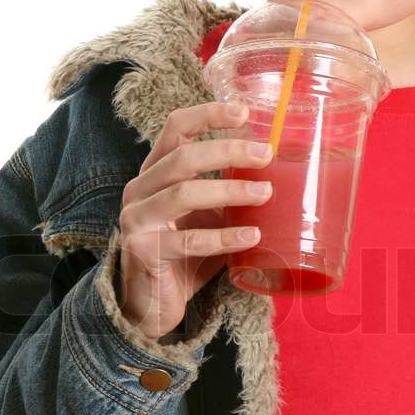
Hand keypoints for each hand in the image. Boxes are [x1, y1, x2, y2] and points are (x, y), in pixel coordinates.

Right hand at [116, 100, 273, 341]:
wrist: (151, 304)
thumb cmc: (183, 255)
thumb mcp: (205, 216)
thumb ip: (227, 193)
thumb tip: (277, 174)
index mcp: (154, 172)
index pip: (175, 128)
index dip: (208, 114)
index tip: (245, 111)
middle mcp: (140, 189)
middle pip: (183, 157)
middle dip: (229, 150)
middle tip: (267, 154)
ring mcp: (136, 219)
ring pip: (184, 193)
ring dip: (230, 191)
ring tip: (266, 194)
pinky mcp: (143, 250)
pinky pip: (189, 240)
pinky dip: (225, 237)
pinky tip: (252, 235)